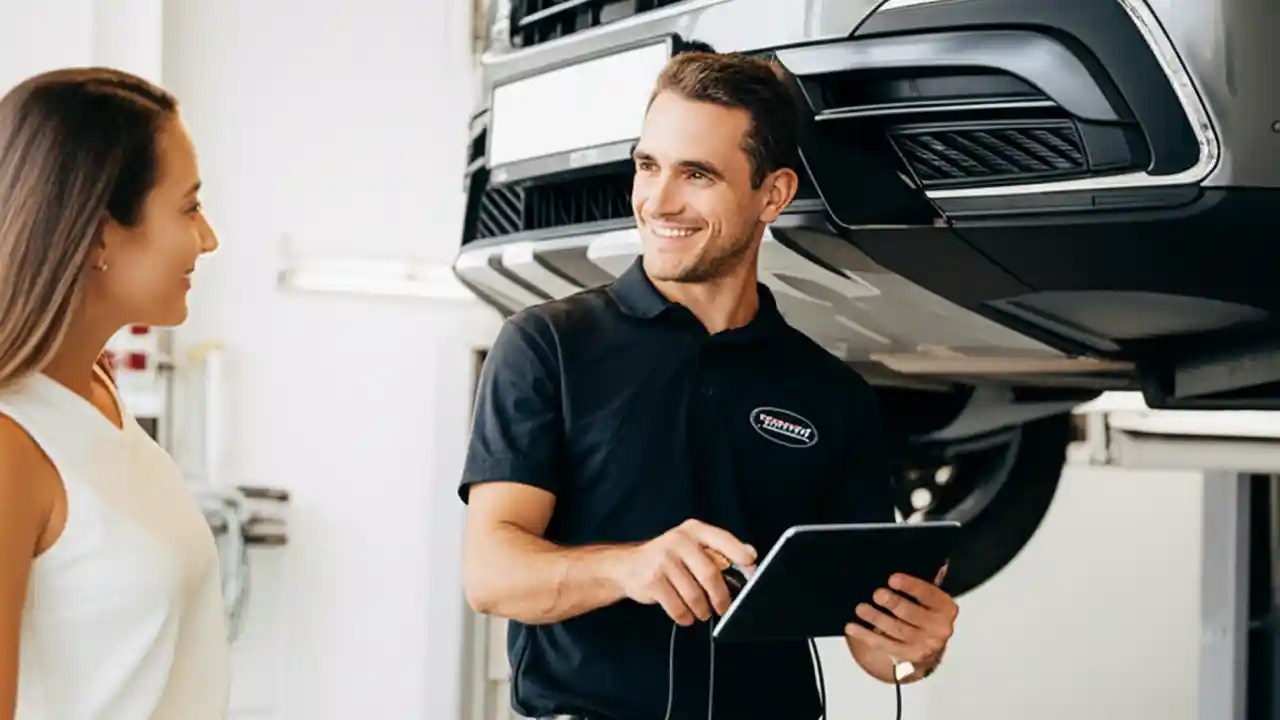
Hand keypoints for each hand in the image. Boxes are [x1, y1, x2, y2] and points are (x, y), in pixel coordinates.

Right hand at [615, 519, 756, 625]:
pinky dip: (685, 616)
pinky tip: (685, 614)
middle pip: (710, 574)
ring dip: (702, 610)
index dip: (738, 552)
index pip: (722, 539)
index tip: (751, 565)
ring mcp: (663, 560)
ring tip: (701, 611)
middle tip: (723, 608)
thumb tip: (750, 554)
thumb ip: (719, 550)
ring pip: (695, 596)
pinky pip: (678, 607)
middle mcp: (678, 541)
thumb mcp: (692, 546)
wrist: (628, 566)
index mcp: (694, 530)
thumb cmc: (669, 559)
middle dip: (721, 597)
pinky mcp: (652, 580)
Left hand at [845, 563, 956, 670]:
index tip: (892, 578)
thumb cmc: (926, 613)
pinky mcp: (908, 657)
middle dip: (893, 603)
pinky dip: (866, 636)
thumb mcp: (929, 597)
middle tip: (877, 594)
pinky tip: (853, 628)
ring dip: (876, 618)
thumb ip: (921, 582)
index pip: (929, 594)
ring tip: (861, 608)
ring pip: (897, 630)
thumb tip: (912, 561)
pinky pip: (884, 645)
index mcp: (946, 607)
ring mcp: (924, 645)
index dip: (910, 586)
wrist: (929, 644)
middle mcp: (939, 628)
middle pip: (912, 613)